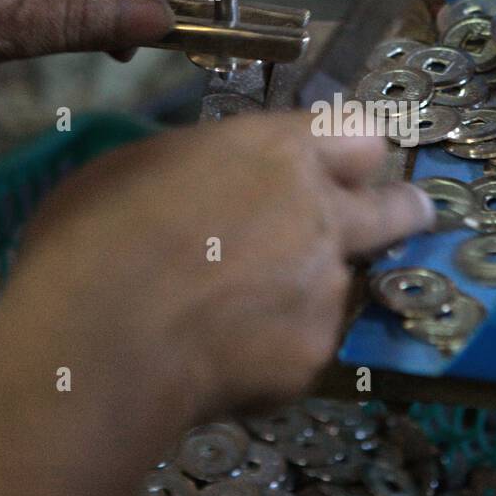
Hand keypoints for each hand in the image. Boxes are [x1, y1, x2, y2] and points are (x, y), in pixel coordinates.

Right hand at [0, 113, 433, 495]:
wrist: (99, 340)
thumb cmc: (94, 236)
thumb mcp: (141, 166)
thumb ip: (205, 167)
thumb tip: (213, 184)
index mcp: (277, 151)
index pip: (360, 134)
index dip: (352, 152)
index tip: (348, 166)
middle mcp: (321, 213)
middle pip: (397, 205)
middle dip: (401, 210)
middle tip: (400, 218)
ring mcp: (325, 287)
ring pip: (341, 282)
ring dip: (311, 292)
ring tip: (241, 318)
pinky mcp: (314, 353)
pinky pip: (303, 344)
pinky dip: (274, 352)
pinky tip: (221, 360)